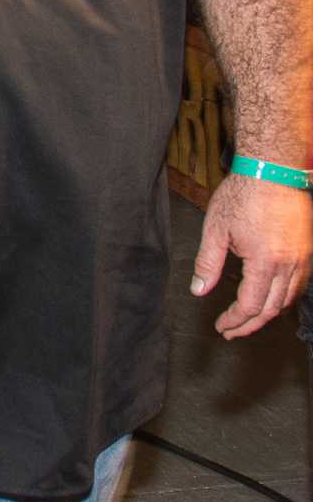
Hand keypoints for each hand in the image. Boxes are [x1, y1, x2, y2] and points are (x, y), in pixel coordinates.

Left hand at [191, 174, 312, 337]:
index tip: (221, 327)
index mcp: (265, 262)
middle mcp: (289, 264)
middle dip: (251, 324)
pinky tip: (270, 297)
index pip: (250, 305)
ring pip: (289, 299)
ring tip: (248, 319)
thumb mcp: (216, 229)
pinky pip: (299, 284)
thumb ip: (207, 263)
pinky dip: (284, 297)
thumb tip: (198, 290)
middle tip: (232, 332)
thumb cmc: (242, 195)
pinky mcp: (307, 250)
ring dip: (269, 313)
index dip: (234, 320)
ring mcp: (303, 258)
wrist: (273, 169)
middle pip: (273, 308)